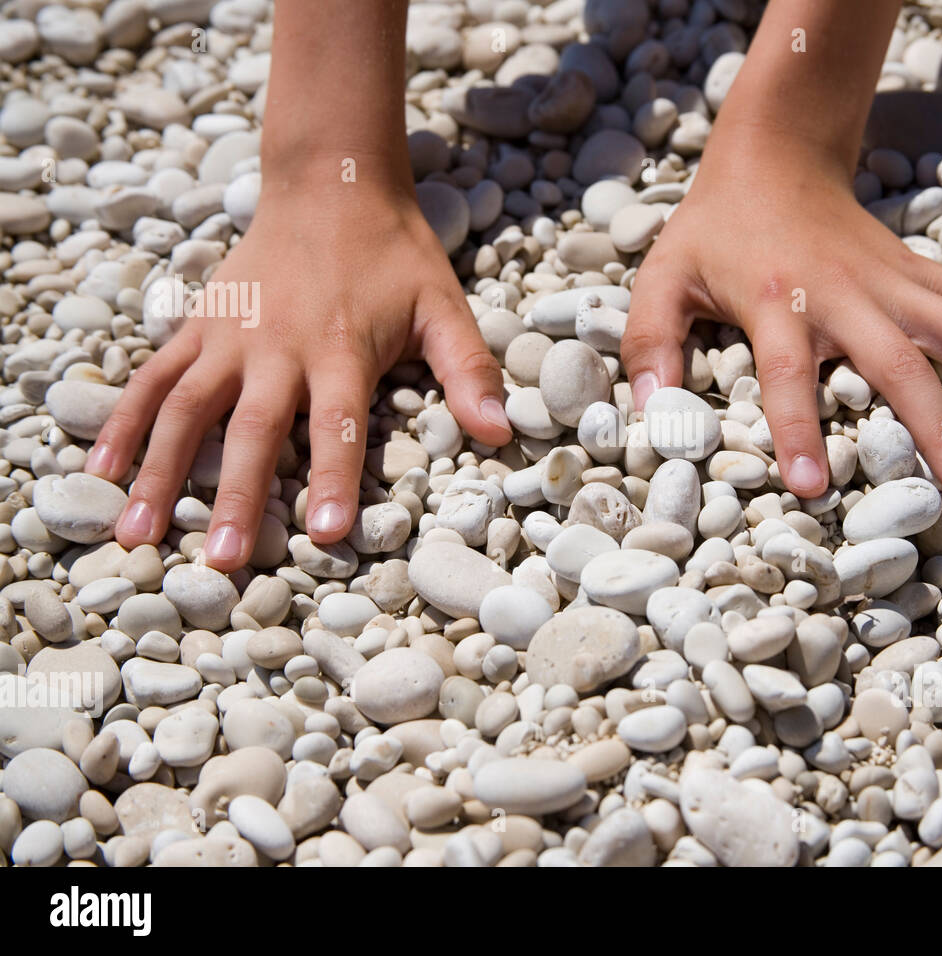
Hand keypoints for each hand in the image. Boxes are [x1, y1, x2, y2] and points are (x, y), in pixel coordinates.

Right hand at [85, 185, 510, 570]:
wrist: (331, 182)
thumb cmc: (394, 253)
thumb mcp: (444, 306)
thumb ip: (467, 371)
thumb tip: (502, 431)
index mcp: (339, 348)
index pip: (337, 424)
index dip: (332, 478)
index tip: (323, 534)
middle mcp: (276, 346)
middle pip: (252, 431)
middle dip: (237, 498)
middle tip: (222, 562)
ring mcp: (228, 336)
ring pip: (183, 409)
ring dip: (161, 473)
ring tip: (139, 534)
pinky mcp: (198, 325)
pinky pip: (151, 378)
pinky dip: (124, 423)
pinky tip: (102, 471)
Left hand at [621, 139, 941, 506]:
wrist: (774, 157)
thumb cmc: (714, 230)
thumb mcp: (661, 279)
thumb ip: (649, 344)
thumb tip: (648, 416)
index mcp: (777, 301)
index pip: (787, 371)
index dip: (798, 427)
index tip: (813, 487)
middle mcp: (847, 294)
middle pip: (902, 364)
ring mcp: (896, 282)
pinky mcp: (924, 274)